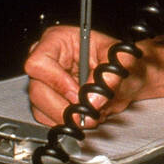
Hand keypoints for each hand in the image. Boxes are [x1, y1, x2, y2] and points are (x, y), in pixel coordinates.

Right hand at [24, 26, 143, 127]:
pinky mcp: (47, 101)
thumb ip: (110, 77)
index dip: (58, 82)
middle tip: (85, 111)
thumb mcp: (124, 61)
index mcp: (58, 40)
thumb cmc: (120, 62)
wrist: (128, 77)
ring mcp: (45, 82)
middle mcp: (47, 60)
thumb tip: (92, 100)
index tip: (78, 93)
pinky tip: (83, 115)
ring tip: (90, 113)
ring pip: (40, 109)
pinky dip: (66, 122)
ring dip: (67, 117)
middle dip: (64, 107)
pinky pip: (46, 119)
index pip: (38, 63)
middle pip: (36, 91)